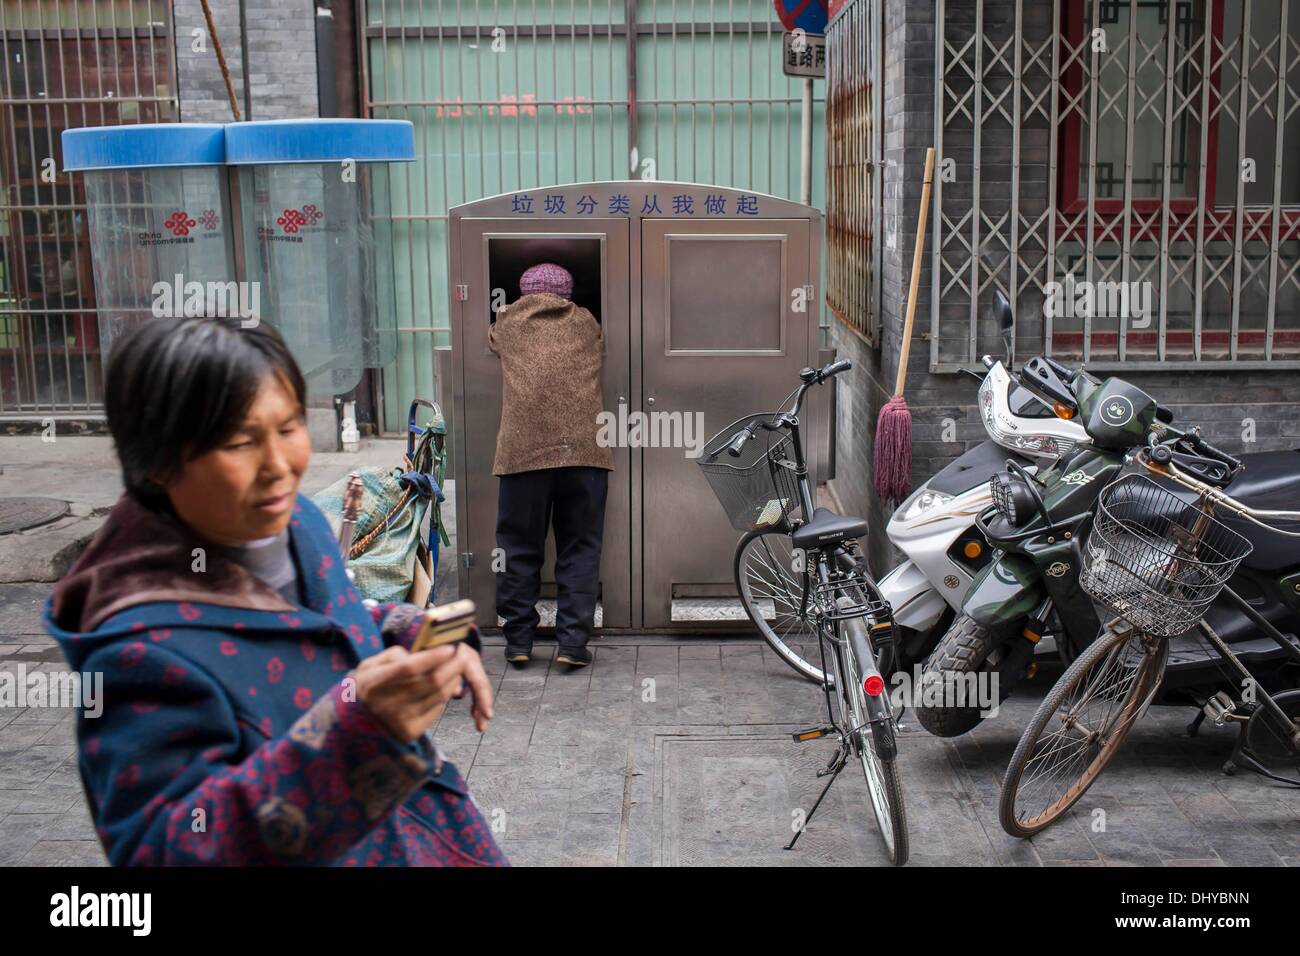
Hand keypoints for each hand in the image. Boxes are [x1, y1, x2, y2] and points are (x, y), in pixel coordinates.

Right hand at [354, 643, 493, 741]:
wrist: (353, 725)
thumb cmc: (365, 689)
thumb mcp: (368, 666)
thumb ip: (393, 655)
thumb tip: (422, 656)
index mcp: (372, 683)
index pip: (408, 668)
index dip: (432, 657)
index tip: (449, 647)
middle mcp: (386, 704)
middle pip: (430, 681)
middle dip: (452, 665)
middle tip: (461, 653)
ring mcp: (399, 720)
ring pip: (439, 695)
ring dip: (454, 678)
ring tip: (457, 667)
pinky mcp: (411, 732)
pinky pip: (437, 708)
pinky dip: (445, 695)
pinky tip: (446, 685)